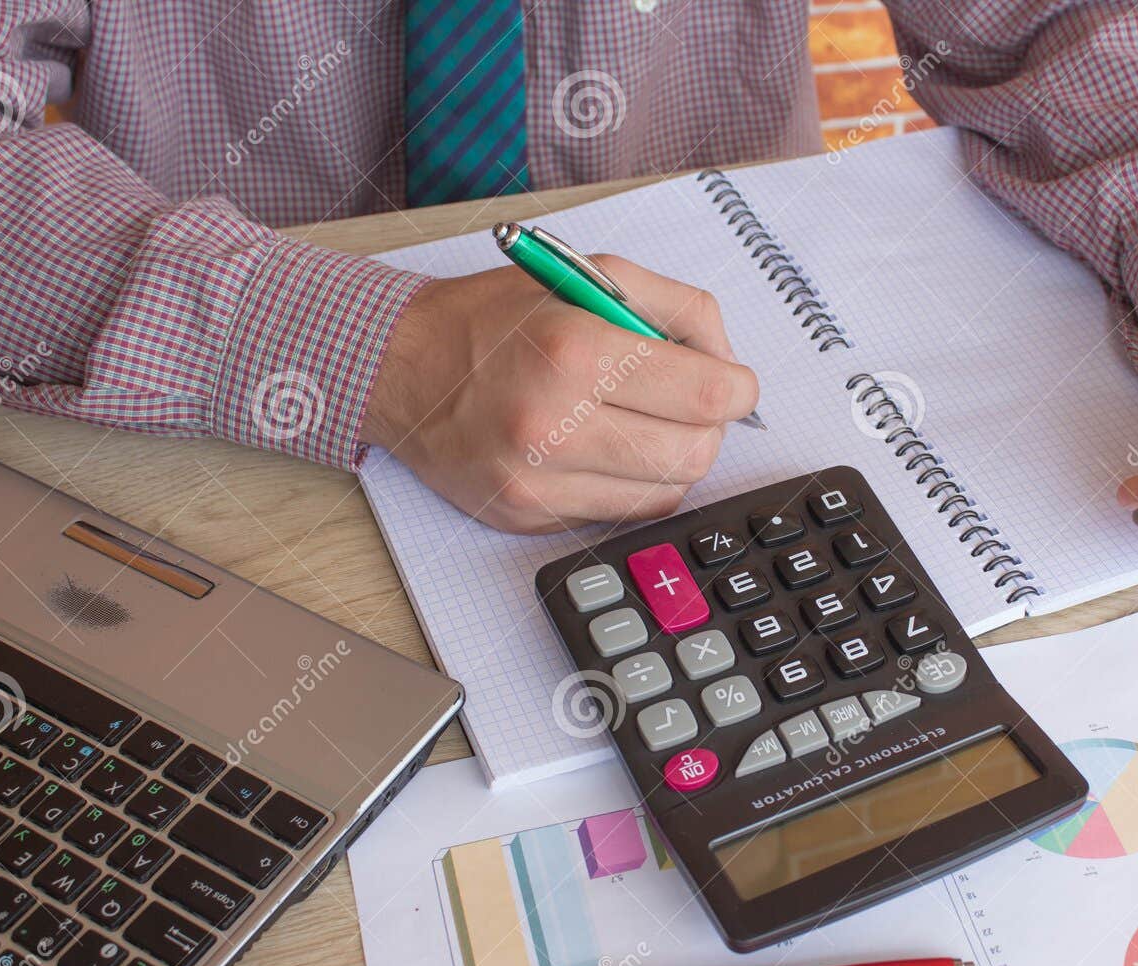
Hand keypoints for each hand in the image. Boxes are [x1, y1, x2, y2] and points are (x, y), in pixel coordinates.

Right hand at [364, 256, 758, 532]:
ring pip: (666, 492)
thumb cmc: (493, 321)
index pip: (705, 394)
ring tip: (644, 424)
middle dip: (708, 428)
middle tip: (687, 405)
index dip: (737, 389)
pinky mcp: (529, 516)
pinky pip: (621, 514)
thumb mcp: (585, 277)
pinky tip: (607, 452)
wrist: (401, 370)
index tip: (732, 384)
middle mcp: (553, 423)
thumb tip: (729, 362)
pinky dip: (631, 485)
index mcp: (574, 351)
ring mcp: (538, 480)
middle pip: (694, 453)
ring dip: (673, 459)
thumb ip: (674, 308)